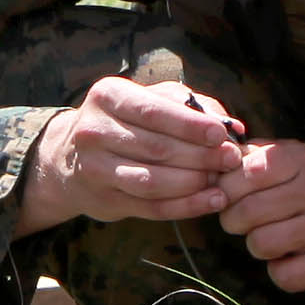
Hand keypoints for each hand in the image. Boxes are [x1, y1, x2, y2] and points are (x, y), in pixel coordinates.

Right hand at [13, 75, 252, 234]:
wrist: (70, 157)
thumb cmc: (125, 121)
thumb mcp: (149, 99)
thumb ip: (191, 106)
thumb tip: (233, 126)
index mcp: (108, 97)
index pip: (153, 112)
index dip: (190, 125)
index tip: (221, 134)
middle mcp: (94, 131)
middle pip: (156, 148)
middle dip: (199, 156)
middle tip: (230, 160)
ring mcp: (94, 169)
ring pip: (152, 181)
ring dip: (193, 184)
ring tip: (221, 182)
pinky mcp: (103, 201)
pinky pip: (150, 207)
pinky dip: (185, 207)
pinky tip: (210, 202)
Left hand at [214, 137, 304, 301]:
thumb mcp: (295, 162)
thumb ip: (256, 156)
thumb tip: (216, 159)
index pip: (247, 171)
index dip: (227, 189)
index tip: (229, 197)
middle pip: (247, 211)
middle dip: (235, 222)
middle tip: (244, 224)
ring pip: (260, 244)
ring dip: (259, 248)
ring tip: (274, 240)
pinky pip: (282, 275)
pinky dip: (281, 272)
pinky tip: (294, 260)